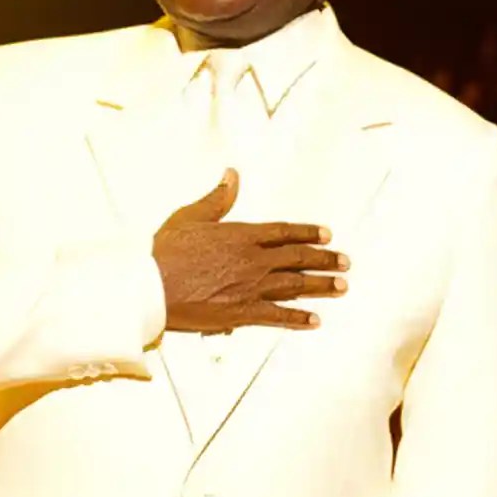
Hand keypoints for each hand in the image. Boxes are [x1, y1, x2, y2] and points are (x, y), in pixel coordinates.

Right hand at [152, 168, 347, 333]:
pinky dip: (297, 318)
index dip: (307, 233)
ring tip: (341, 287)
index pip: (283, 232)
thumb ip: (217, 199)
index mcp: (241, 235)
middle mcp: (252, 260)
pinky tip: (314, 320)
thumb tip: (232, 176)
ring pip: (295, 286)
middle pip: (297, 259)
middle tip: (345, 262)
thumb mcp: (190, 217)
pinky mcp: (242, 312)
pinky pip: (277, 316)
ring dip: (321, 286)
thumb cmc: (165, 253)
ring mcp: (250, 287)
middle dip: (325, 260)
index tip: (327, 234)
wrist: (151, 287)